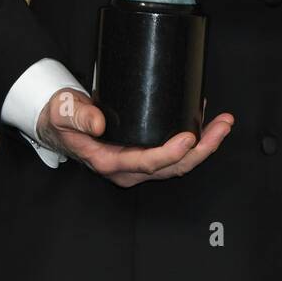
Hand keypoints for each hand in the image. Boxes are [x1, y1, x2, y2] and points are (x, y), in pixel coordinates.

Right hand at [36, 87, 233, 187]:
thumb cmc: (61, 118)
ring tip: (223, 124)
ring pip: (178, 164)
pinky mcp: (144, 154)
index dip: (170, 153)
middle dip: (201, 148)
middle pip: (172, 167)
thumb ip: (78, 116)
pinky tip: (206, 123)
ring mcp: (137, 164)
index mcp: (109, 161)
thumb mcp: (63, 112)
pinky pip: (174, 155)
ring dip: (204, 146)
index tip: (188, 137)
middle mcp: (127, 168)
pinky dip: (194, 141)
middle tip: (221, 126)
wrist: (58, 124)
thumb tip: (98, 123)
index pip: (146, 163)